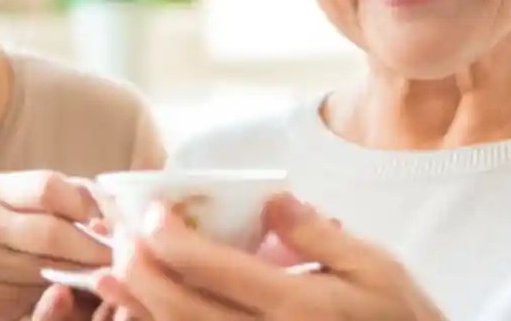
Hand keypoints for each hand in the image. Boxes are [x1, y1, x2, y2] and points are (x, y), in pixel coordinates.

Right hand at [0, 171, 110, 319]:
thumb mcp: (8, 208)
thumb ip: (55, 200)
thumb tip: (112, 204)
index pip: (48, 186)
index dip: (90, 202)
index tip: (117, 218)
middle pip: (53, 230)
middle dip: (97, 244)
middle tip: (128, 251)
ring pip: (51, 267)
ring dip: (90, 272)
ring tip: (116, 270)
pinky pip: (40, 297)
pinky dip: (68, 295)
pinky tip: (84, 293)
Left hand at [96, 192, 444, 319]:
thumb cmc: (402, 319)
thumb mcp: (377, 266)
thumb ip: (318, 234)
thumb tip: (271, 201)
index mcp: (298, 306)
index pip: (215, 271)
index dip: (172, 240)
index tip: (151, 212)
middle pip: (183, 309)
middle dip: (142, 271)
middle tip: (120, 238)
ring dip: (138, 307)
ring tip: (107, 275)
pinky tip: (140, 314)